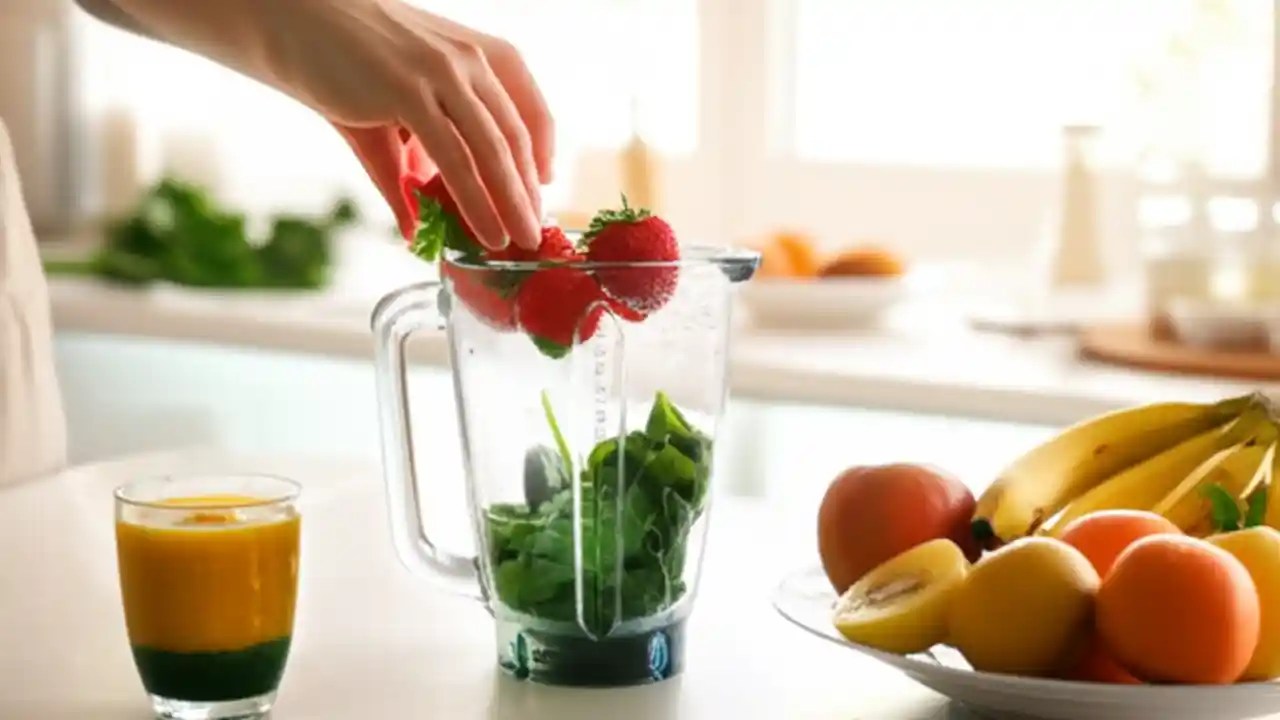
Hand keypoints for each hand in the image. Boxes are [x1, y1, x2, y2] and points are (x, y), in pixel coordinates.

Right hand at [266, 0, 553, 248]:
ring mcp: (441, 73)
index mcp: (476, 51)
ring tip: (518, 242)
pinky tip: (483, 231)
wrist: (288, 20)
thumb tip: (413, 230)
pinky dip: (474, 202)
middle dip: (527, 189)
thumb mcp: (394, 109)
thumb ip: (410, 166)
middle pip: (514, 134)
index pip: (527, 104)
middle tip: (533, 231)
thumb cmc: (341, 60)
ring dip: (509, 203)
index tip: (544, 182)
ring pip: (491, 150)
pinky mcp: (409, 92)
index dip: (541, 147)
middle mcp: (468, 58)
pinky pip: (455, 159)